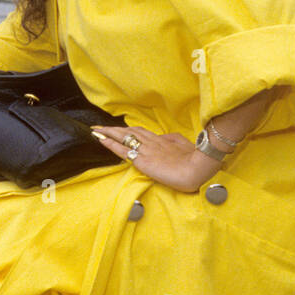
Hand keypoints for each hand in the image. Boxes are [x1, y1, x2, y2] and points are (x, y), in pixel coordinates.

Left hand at [91, 125, 219, 192]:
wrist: (198, 167)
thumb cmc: (194, 160)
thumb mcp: (184, 145)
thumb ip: (173, 140)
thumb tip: (166, 137)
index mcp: (161, 140)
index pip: (139, 132)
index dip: (127, 130)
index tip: (117, 128)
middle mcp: (151, 142)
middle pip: (128, 132)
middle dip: (112, 129)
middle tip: (98, 127)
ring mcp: (146, 150)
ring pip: (122, 138)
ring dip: (108, 133)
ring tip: (95, 130)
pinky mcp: (142, 160)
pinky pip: (122, 150)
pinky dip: (110, 144)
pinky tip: (101, 140)